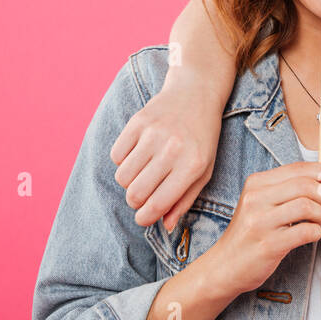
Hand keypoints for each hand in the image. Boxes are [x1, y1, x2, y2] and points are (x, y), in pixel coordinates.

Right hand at [111, 87, 221, 229]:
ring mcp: (153, 134)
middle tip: (143, 196)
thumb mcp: (204, 170)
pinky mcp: (137, 121)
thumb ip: (185, 200)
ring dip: (128, 182)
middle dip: (135, 202)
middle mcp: (172, 149)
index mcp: (192, 166)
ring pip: (123, 176)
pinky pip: (116, 155)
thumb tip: (165, 225)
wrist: (196, 93)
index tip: (143, 219)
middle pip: (135, 193)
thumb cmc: (202, 138)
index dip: (145, 218)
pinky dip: (123, 161)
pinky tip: (138, 154)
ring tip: (143, 173)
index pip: (158, 203)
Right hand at [206, 162, 320, 297]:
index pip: (298, 168)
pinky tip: (309, 235)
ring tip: (315, 222)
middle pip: (306, 185)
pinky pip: (306, 232)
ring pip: (307, 207)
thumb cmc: (250, 233)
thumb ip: (288, 189)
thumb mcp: (261, 203)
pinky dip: (315, 233)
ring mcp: (261, 222)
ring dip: (320, 215)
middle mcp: (256, 199)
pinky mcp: (268, 244)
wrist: (224, 266)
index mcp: (256, 183)